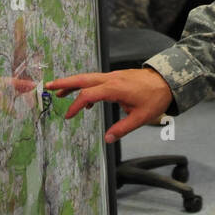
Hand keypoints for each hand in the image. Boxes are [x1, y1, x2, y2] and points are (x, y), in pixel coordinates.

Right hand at [45, 68, 172, 142]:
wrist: (167, 81)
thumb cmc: (155, 98)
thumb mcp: (140, 117)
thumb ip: (122, 129)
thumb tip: (107, 139)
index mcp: (114, 88)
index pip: (88, 95)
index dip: (76, 105)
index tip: (68, 116)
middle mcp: (110, 79)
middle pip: (82, 79)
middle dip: (64, 82)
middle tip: (47, 86)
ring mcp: (113, 76)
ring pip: (88, 78)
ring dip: (73, 83)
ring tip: (59, 92)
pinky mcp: (116, 77)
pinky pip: (97, 80)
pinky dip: (87, 87)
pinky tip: (87, 100)